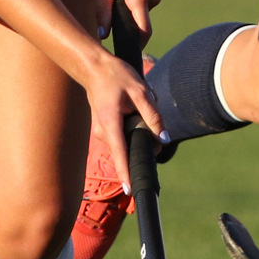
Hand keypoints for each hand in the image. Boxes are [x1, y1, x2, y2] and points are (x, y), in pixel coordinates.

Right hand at [84, 49, 164, 189]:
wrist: (94, 67)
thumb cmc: (116, 76)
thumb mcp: (140, 91)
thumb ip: (153, 116)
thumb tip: (164, 139)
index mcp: (110, 123)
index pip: (120, 153)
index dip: (126, 172)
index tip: (130, 190)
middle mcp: (103, 131)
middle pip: (129, 146)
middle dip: (144, 138)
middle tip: (148, 116)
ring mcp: (101, 131)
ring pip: (128, 138)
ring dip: (138, 125)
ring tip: (134, 101)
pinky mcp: (104, 128)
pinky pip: (123, 132)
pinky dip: (131, 122)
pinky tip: (129, 103)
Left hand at [94, 0, 160, 41]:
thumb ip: (102, 11)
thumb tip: (103, 35)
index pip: (143, 31)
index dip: (137, 46)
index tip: (126, 53)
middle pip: (140, 22)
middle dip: (126, 22)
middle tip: (107, 15)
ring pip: (140, 11)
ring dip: (127, 7)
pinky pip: (142, 2)